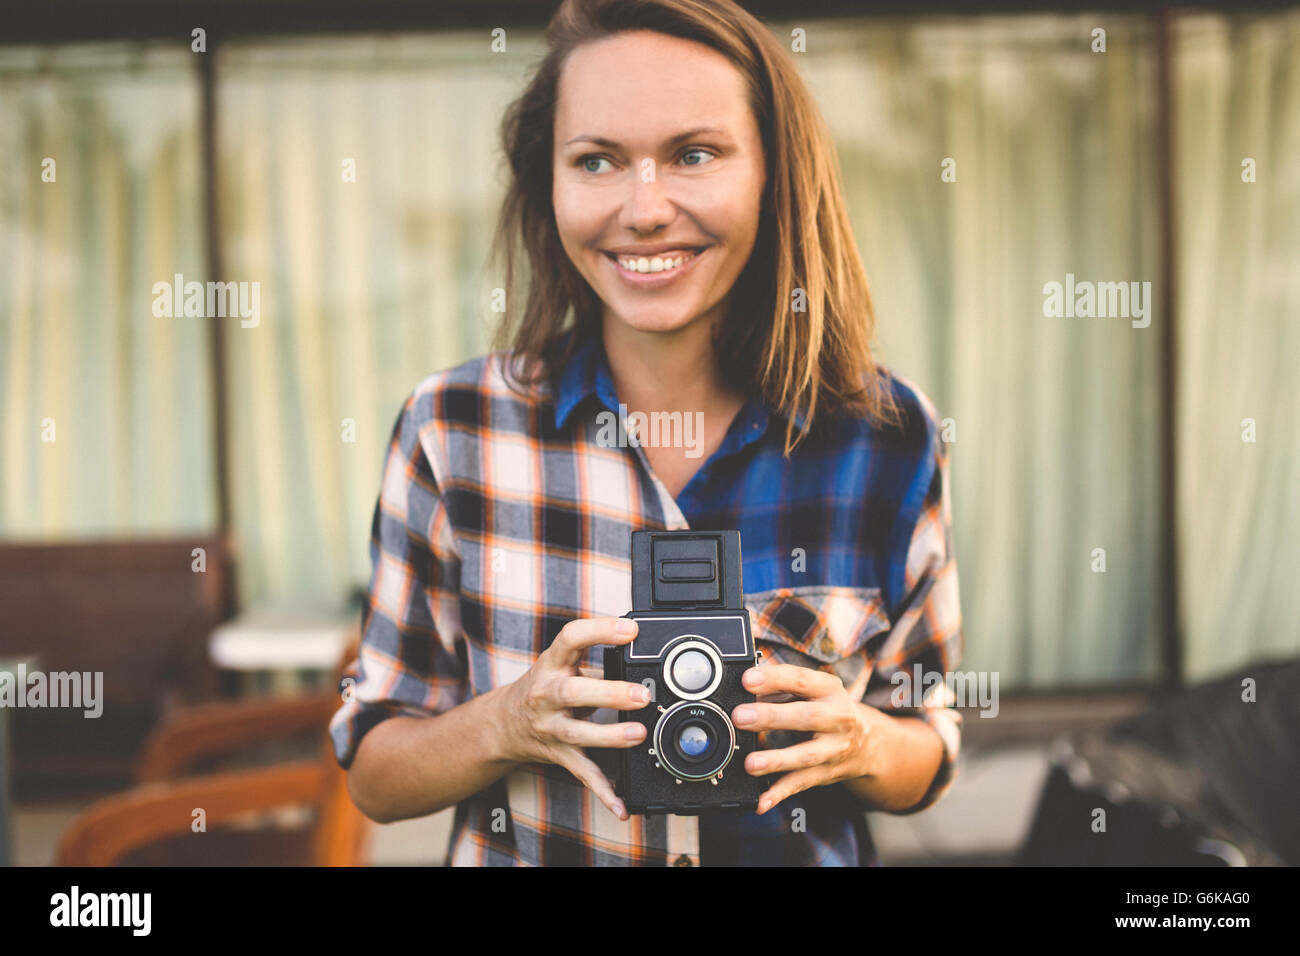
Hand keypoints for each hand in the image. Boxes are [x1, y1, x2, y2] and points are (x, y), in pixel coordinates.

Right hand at [496, 616, 650, 819]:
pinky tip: (621, 805)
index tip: (630, 630)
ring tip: (638, 734)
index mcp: (552, 665)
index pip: (571, 639)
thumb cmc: (544, 686)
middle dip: (609, 694)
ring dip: (610, 736)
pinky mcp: (559, 755)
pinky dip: (602, 791)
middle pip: (573, 693)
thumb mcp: (562, 664)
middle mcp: (547, 696)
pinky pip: (582, 774)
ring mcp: (551, 728)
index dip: (599, 631)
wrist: (504, 723)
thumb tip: (641, 655)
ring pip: (578, 735)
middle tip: (641, 695)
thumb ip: (596, 660)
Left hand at [731, 663, 889, 814]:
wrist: (866, 744)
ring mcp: (834, 748)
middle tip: (740, 717)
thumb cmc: (828, 709)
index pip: (801, 680)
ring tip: (750, 763)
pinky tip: (762, 801)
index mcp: (829, 689)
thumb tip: (743, 688)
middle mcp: (836, 718)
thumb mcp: (812, 690)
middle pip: (806, 717)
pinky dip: (780, 793)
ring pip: (806, 755)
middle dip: (772, 717)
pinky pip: (801, 784)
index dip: (774, 678)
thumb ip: (779, 687)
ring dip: (777, 760)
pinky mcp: (826, 773)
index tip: (747, 680)